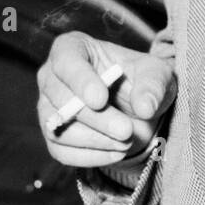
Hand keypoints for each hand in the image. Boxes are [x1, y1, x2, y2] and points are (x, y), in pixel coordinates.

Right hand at [36, 32, 175, 168]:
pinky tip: (116, 153)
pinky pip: (62, 152)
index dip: (81, 81)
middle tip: (126, 130)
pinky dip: (90, 156)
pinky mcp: (53, 135)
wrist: (136, 106)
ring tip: (127, 141)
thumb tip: (144, 106)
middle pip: (62, 100)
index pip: (66, 61)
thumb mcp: (157, 73)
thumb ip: (153, 84)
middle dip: (97, 119)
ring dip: (95, 140)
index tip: (101, 100)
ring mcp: (48, 108)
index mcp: (72, 48)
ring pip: (59, 130)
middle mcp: (51, 77)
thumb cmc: (140, 79)